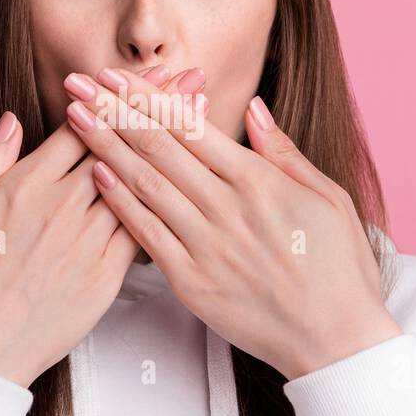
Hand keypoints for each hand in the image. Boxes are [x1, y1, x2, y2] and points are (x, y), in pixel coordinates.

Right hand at [0, 67, 202, 388]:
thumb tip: (13, 121)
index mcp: (24, 186)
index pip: (82, 126)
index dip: (117, 95)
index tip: (145, 72)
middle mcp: (60, 207)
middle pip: (120, 144)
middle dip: (159, 107)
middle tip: (193, 75)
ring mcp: (85, 241)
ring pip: (139, 181)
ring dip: (172, 144)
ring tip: (201, 113)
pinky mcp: (104, 275)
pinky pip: (141, 228)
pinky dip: (165, 199)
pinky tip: (190, 179)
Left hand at [62, 67, 401, 380]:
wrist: (337, 340)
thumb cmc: (339, 268)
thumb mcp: (328, 197)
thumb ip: (284, 151)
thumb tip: (254, 108)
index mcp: (259, 181)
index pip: (190, 126)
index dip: (147, 97)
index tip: (116, 74)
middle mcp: (227, 207)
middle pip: (159, 147)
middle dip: (114, 110)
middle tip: (78, 82)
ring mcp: (206, 245)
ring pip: (146, 184)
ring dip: (107, 147)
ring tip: (76, 118)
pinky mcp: (192, 281)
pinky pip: (147, 235)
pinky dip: (121, 203)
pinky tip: (96, 176)